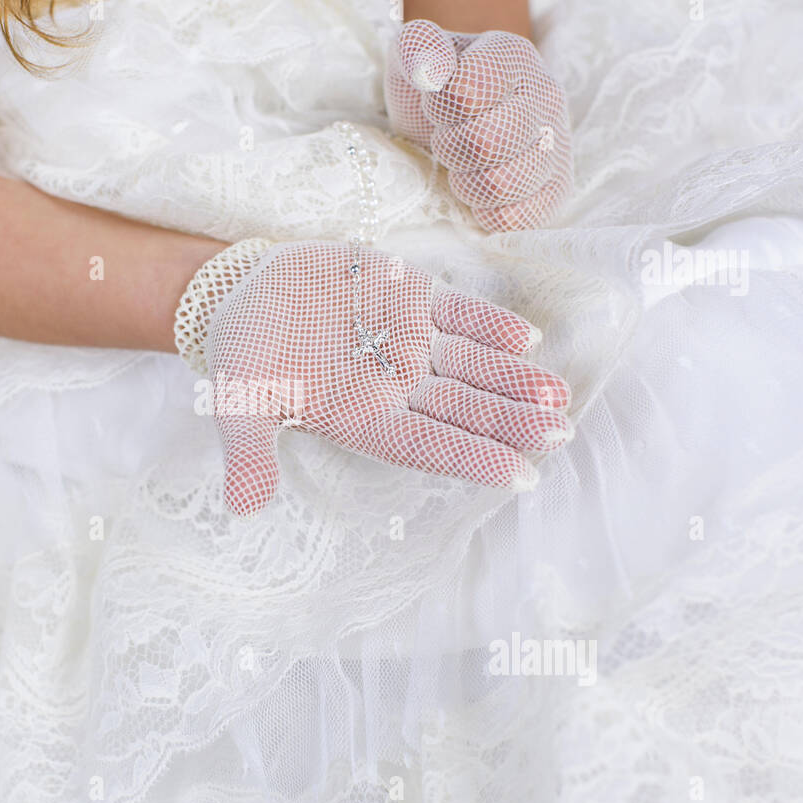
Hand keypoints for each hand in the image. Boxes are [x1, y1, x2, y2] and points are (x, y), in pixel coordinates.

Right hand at [205, 241, 572, 515]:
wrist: (243, 293)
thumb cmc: (244, 357)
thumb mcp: (239, 403)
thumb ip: (248, 452)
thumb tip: (242, 508)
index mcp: (363, 418)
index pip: (428, 445)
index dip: (474, 459)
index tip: (522, 477)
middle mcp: (396, 386)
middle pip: (464, 410)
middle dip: (513, 422)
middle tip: (562, 434)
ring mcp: (409, 341)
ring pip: (473, 365)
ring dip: (515, 379)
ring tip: (557, 395)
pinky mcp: (410, 295)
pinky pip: (459, 313)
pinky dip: (489, 323)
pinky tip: (525, 337)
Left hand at [385, 19, 572, 231]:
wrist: (455, 123)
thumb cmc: (435, 90)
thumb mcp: (413, 57)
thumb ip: (417, 47)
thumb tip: (432, 69)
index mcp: (513, 55)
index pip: (468, 89)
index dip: (440, 105)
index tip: (439, 102)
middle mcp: (546, 95)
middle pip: (485, 142)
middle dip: (450, 146)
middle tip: (448, 139)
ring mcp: (557, 144)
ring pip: (502, 182)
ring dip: (467, 180)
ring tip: (466, 165)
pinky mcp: (555, 190)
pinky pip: (517, 216)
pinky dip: (487, 211)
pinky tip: (481, 193)